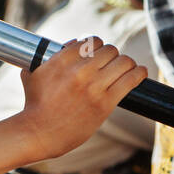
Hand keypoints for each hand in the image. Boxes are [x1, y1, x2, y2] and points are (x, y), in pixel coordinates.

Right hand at [14, 37, 147, 162]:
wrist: (39, 132)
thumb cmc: (34, 104)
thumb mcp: (32, 73)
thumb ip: (47, 56)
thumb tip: (72, 43)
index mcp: (61, 61)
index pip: (91, 41)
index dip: (97, 45)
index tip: (98, 53)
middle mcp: (79, 71)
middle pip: (109, 50)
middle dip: (112, 55)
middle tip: (112, 62)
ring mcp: (94, 87)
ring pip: (123, 62)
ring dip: (127, 63)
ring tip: (127, 67)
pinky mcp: (105, 103)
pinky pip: (130, 80)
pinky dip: (139, 73)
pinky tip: (140, 72)